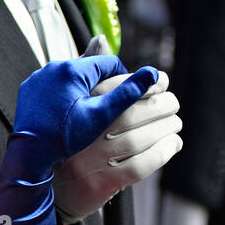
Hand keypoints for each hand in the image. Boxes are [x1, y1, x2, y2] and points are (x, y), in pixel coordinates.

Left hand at [9, 54, 158, 181]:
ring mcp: (38, 77)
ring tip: (89, 113)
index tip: (125, 98)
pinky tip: (69, 115)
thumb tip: (152, 72)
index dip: (123, 79)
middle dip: (102, 85)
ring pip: (71, 78)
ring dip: (83, 90)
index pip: (109, 63)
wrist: (29, 156)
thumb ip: (127, 93)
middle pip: (89, 69)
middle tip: (107, 108)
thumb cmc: (65, 138)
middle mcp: (53, 67)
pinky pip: (54, 86)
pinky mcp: (29, 88)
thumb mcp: (101, 116)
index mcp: (73, 69)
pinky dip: (65, 95)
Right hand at [53, 66, 182, 221]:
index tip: (162, 81)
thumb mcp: (75, 103)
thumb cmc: (70, 136)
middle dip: (162, 105)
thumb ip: (92, 73)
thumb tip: (101, 39)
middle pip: (132, 112)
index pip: (117, 89)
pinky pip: (141, 164)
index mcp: (77, 109)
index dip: (147, 83)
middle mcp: (83, 132)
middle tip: (173, 103)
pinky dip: (162, 152)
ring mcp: (93, 158)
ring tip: (174, 123)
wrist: (50, 184)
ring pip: (140, 138)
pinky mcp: (103, 181)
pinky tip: (172, 143)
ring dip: (166, 127)